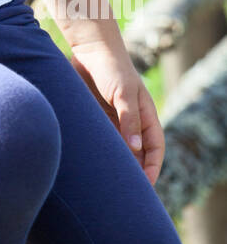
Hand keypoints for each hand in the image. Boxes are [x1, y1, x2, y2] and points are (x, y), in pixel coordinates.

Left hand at [69, 41, 164, 185]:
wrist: (89, 50)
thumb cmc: (112, 68)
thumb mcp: (123, 93)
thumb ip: (129, 119)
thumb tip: (136, 148)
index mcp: (146, 116)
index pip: (155, 148)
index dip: (152, 167)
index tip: (147, 185)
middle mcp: (131, 121)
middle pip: (137, 153)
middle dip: (134, 172)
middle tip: (127, 193)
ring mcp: (114, 120)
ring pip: (118, 149)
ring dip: (115, 164)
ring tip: (108, 184)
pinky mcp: (97, 117)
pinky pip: (100, 140)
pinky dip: (99, 152)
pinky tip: (92, 164)